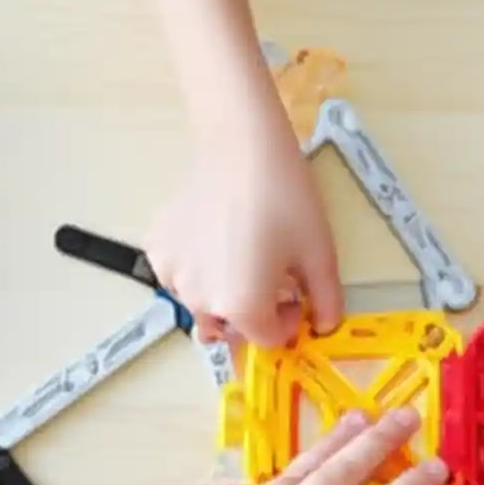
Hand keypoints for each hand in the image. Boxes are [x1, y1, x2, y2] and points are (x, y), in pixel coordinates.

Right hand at [146, 128, 342, 347]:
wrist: (241, 146)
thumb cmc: (286, 199)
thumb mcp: (320, 254)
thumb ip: (326, 301)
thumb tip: (324, 327)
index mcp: (242, 309)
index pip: (267, 339)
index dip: (286, 321)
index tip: (294, 293)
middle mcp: (200, 302)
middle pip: (231, 326)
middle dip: (252, 310)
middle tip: (269, 272)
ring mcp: (172, 275)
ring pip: (202, 303)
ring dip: (222, 292)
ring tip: (240, 251)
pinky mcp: (157, 248)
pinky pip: (180, 275)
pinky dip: (198, 268)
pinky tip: (213, 235)